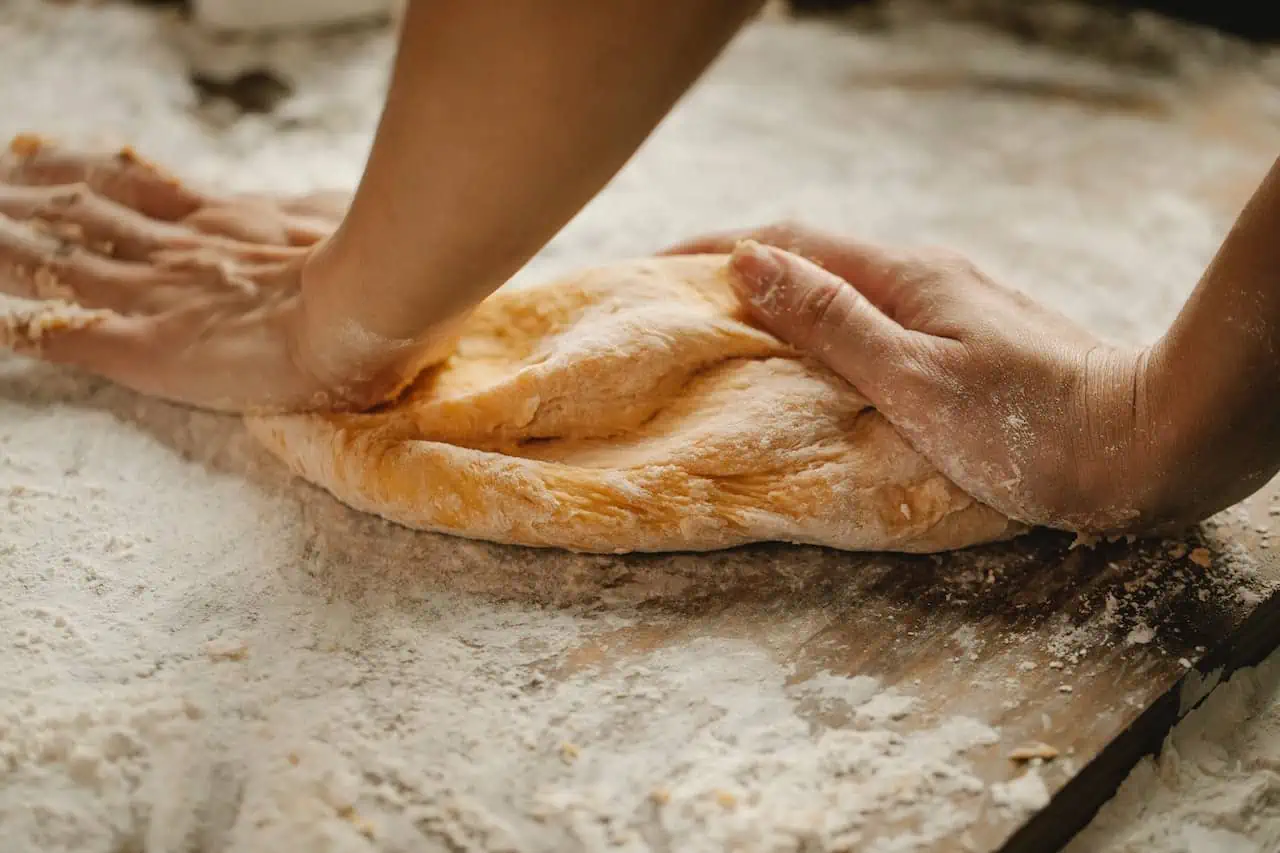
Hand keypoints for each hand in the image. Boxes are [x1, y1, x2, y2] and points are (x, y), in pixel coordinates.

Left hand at [0, 137, 429, 413]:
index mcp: (221, 221)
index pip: (134, 186)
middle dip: (29, 201)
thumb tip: (324, 199)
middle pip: (83, 213)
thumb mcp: (336, 219)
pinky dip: (24, 330)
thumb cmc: (367, 266)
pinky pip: (68, 336)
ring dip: (9, 246)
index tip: (42, 157)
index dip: (84, 170)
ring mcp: (156, 298)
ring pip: (61, 261)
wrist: (369, 306)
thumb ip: (314, 210)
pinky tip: (1, 327)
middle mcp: (177, 251)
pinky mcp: (147, 350)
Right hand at [665, 224, 1154, 532]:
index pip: (786, 243)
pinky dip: (824, 333)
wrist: (1149, 443)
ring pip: (842, 292)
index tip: (649, 269)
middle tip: (674, 309)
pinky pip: (874, 322)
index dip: (713, 250)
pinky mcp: (969, 339)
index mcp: (903, 279)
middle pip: (811, 260)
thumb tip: (746, 262)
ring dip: (780, 305)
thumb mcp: (915, 380)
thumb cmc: (1032, 426)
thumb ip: (831, 322)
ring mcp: (950, 306)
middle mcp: (924, 278)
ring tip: (725, 341)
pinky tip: (811, 368)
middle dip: (737, 274)